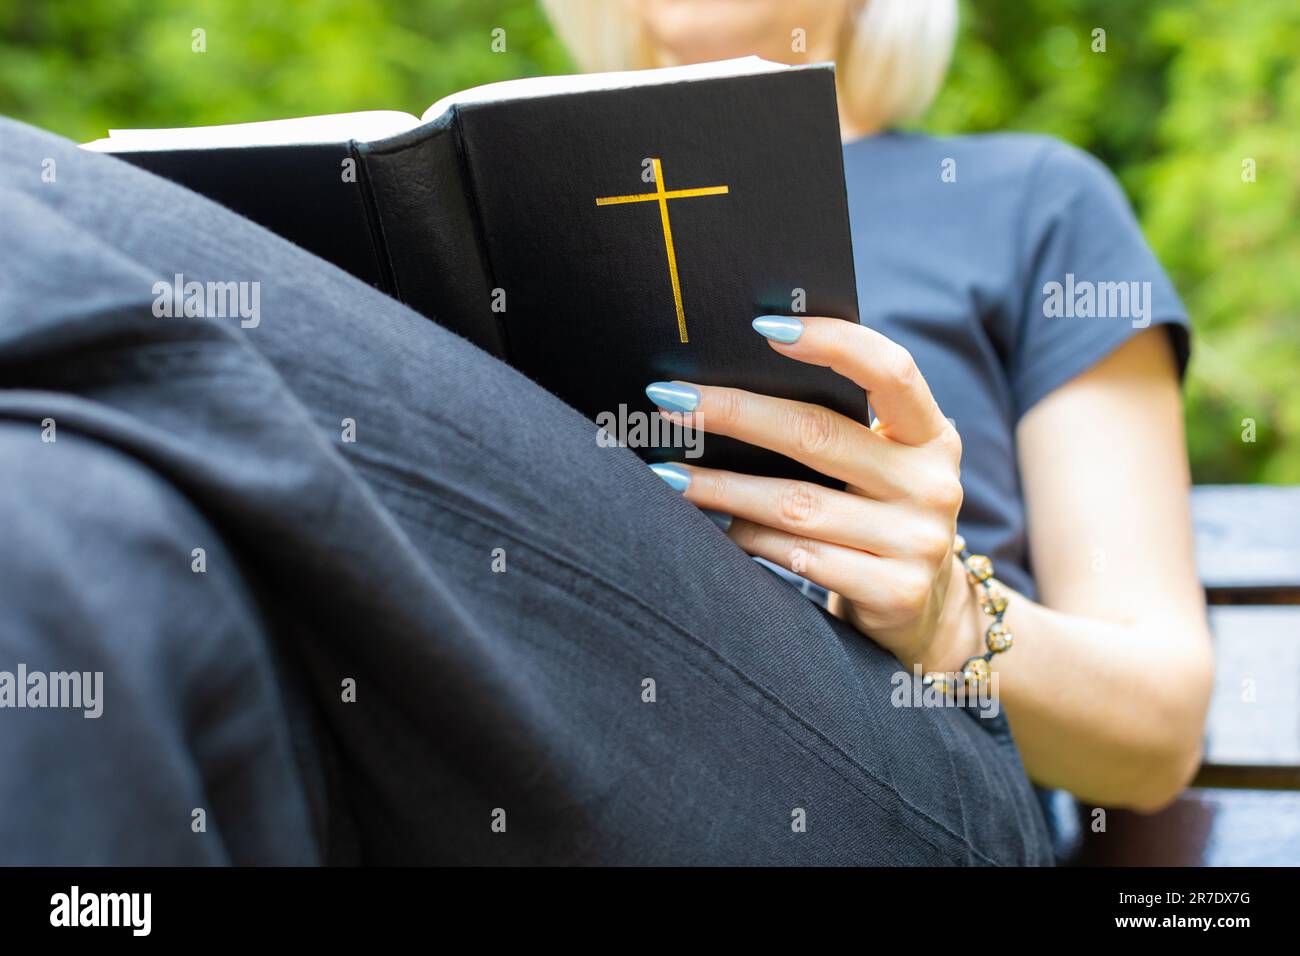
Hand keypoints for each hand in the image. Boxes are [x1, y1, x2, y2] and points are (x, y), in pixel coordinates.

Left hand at [646, 315, 979, 673]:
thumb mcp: (880, 467)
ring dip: (720, 487)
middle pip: (818, 436)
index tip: (764, 325)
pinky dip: (750, 542)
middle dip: (734, 412)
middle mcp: (932, 484)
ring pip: (795, 505)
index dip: (833, 342)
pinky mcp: (895, 593)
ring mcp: (918, 541)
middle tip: (669, 399)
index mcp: (931, 435)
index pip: (890, 371)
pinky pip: (800, 559)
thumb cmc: (876, 516)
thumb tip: (728, 386)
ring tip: (666, 472)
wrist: (925, 610)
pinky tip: (715, 530)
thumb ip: (835, 429)